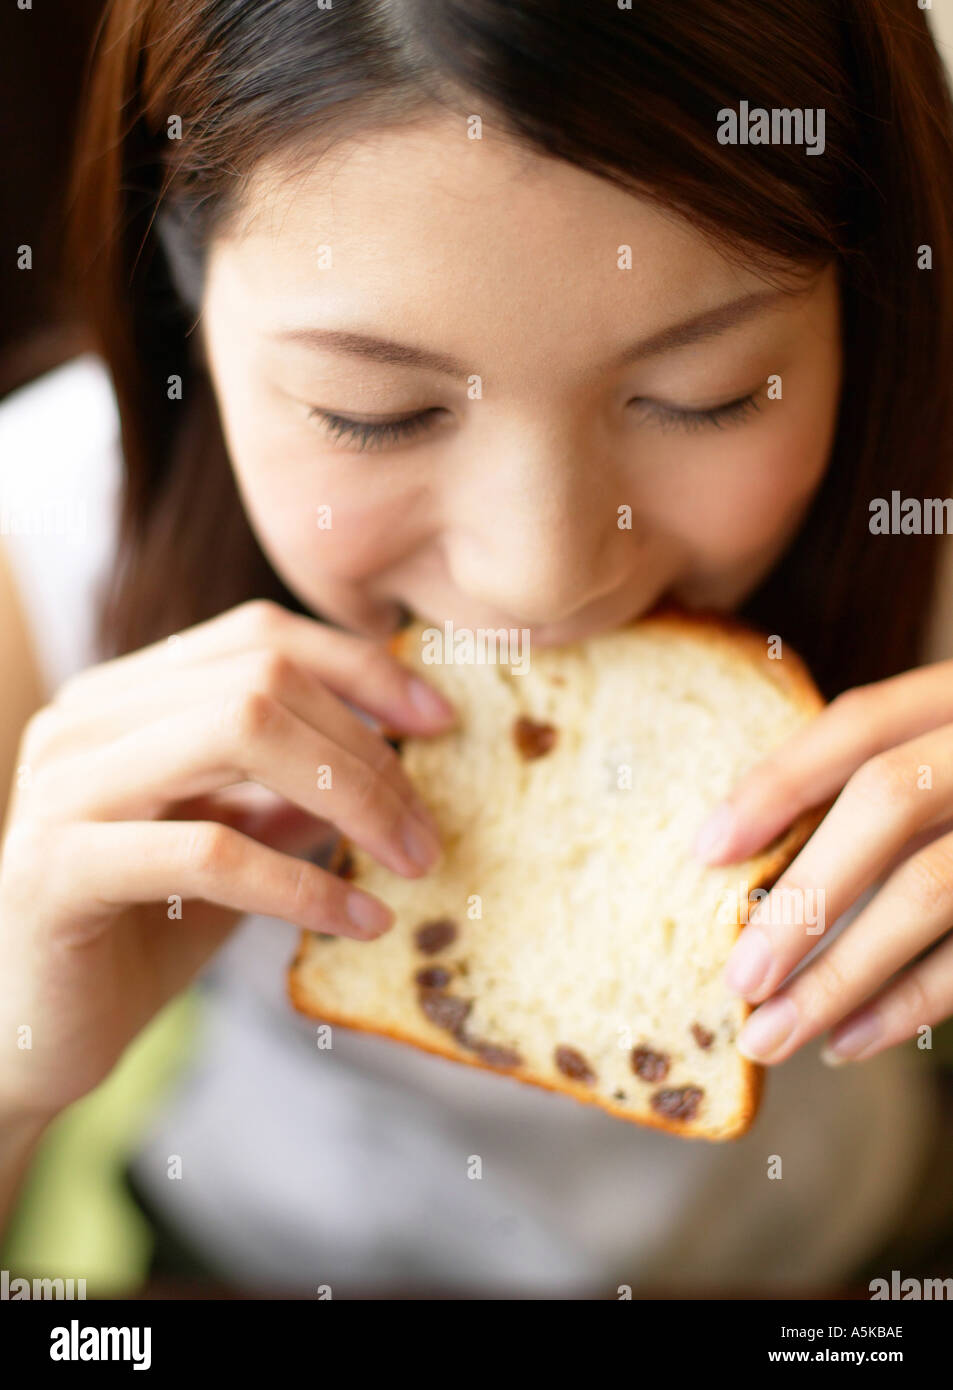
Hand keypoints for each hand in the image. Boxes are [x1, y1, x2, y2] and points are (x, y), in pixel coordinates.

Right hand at [0, 599, 455, 1117]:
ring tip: (412, 862)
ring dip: (350, 797)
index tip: (438, 721)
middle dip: (367, 748)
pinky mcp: (57, 867)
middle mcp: (85, 719)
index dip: (360, 668)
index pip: (258, 635)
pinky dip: (302, 883)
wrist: (31, 1039)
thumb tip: (398, 750)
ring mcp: (62, 785)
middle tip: (429, 825)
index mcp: (124, 697)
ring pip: (238, 731)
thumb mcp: (233, 841)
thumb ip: (290, 789)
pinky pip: (209, 851)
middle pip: (261, 679)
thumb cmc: (139, 933)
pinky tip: (363, 920)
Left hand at [693, 661, 952, 1065]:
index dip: (778, 782)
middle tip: (736, 977)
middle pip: (890, 798)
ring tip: (771, 1034)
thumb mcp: (949, 752)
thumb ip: (890, 780)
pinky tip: (851, 1038)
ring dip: (844, 972)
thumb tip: (750, 862)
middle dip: (806, 894)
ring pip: (936, 886)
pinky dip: (913, 1000)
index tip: (704, 850)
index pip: (863, 723)